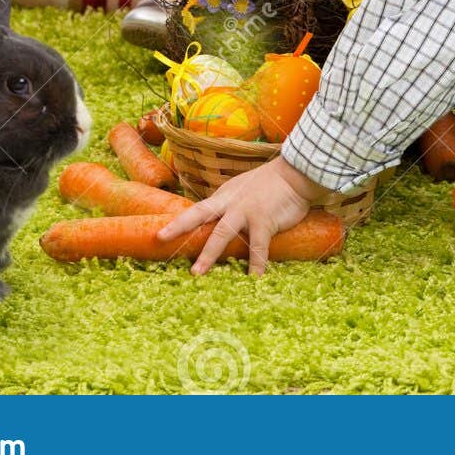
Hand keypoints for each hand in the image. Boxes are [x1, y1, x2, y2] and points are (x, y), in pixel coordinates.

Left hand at [156, 155, 327, 275]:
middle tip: (161, 239)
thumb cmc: (271, 184)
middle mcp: (230, 202)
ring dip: (209, 254)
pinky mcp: (263, 220)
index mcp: (224, 196)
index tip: (160, 233)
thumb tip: (222, 224)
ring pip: (222, 234)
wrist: (295, 174)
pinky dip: (256, 264)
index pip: (198, 210)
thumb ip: (232, 206)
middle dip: (179, 227)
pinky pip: (257, 247)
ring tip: (197, 273)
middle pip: (200, 215)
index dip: (179, 221)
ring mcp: (246, 210)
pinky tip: (254, 279)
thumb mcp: (245, 190)